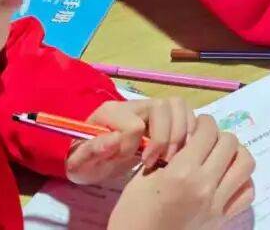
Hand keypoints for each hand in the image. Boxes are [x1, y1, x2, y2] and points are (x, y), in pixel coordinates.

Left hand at [67, 97, 196, 182]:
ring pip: (179, 106)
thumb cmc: (86, 163)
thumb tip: (115, 140)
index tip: (126, 160)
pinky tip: (179, 151)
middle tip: (156, 162)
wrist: (93, 162)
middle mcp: (134, 104)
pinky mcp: (165, 116)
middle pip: (163, 107)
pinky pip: (187, 113)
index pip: (134, 124)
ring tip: (170, 156)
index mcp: (110, 112)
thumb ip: (91, 151)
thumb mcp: (80, 164)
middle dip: (164, 138)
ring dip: (180, 134)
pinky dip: (189, 132)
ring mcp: (151, 107)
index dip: (133, 147)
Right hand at [108, 115, 254, 229]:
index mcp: (182, 172)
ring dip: (236, 154)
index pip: (208, 131)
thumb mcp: (142, 180)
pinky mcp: (223, 219)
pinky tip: (227, 179)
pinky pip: (247, 193)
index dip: (204, 122)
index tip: (198, 125)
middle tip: (207, 139)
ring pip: (245, 164)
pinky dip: (242, 181)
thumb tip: (187, 139)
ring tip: (222, 156)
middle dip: (219, 135)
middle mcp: (205, 185)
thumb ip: (167, 156)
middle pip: (230, 143)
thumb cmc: (132, 215)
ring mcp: (217, 203)